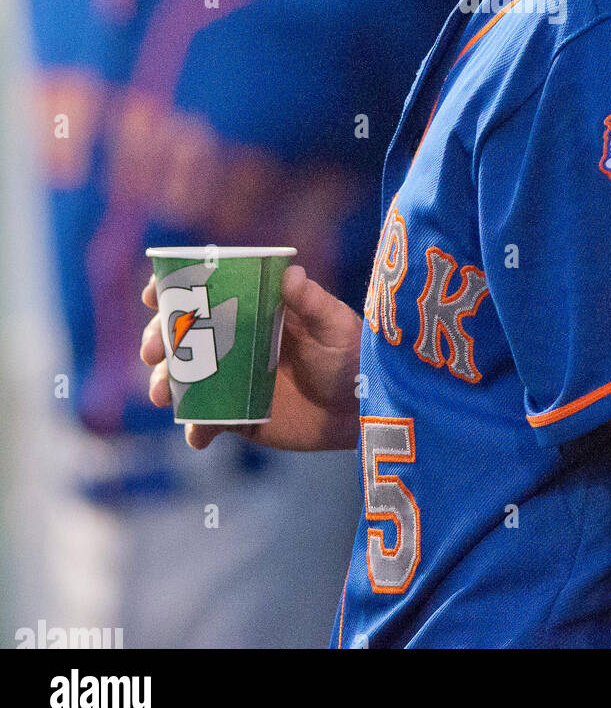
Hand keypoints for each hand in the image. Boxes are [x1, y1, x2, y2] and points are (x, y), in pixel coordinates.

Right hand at [140, 265, 361, 451]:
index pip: (205, 292)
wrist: (360, 408)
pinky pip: (206, 422)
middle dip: (157, 339)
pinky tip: (198, 434)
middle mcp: (235, 341)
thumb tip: (292, 273)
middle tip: (152, 351)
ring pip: (183, 378)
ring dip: (165, 384)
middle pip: (181, 335)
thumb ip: (312, 302)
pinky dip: (196, 429)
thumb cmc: (349, 354)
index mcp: (253, 309)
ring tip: (163, 393)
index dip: (173, 290)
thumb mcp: (334, 324)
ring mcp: (232, 379)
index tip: (153, 294)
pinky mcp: (237, 416)